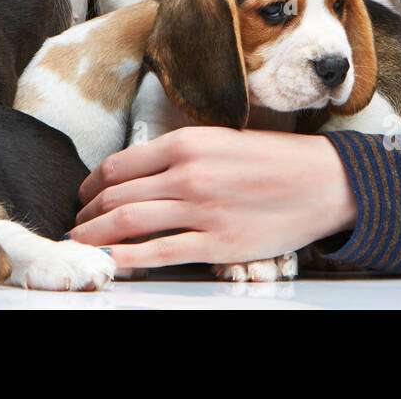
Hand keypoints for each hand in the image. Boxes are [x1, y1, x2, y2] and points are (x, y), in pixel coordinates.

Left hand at [70, 126, 357, 269]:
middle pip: (116, 196)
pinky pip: (161, 253)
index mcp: (186, 144)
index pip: (118, 165)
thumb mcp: (220, 140)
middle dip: (89, 213)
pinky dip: (129, 258)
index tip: (85, 194)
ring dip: (97, 235)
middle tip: (79, 223)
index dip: (92, 183)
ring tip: (84, 242)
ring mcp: (201, 211)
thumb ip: (178, 154)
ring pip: (129, 224)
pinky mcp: (217, 243)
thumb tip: (137, 173)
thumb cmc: (273, 159)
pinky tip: (113, 260)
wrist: (321, 182)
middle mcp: (188, 175)